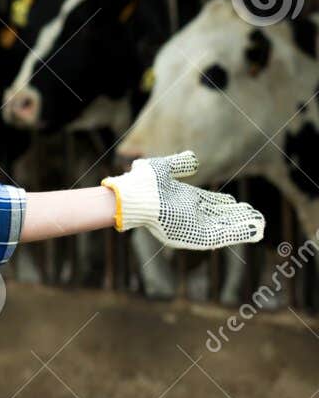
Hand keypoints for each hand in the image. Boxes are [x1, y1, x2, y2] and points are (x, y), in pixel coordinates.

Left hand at [100, 151, 263, 250]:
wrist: (135, 196)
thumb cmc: (142, 182)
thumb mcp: (163, 168)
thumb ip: (180, 163)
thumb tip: (195, 160)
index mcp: (183, 200)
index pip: (210, 204)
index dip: (225, 205)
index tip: (238, 203)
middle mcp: (188, 214)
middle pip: (219, 218)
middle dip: (237, 218)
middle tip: (256, 217)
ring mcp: (191, 226)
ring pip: (223, 229)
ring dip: (242, 227)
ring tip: (261, 225)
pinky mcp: (194, 236)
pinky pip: (222, 237)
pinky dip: (238, 234)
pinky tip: (254, 231)